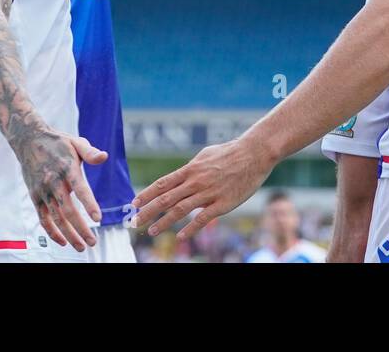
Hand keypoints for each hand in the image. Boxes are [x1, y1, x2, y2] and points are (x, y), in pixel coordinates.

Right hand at [12, 129, 107, 250]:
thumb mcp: (76, 142)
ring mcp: (43, 191)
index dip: (89, 204)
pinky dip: (52, 232)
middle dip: (81, 228)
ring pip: (56, 218)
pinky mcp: (35, 197)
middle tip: (93, 242)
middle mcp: (54, 181)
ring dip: (69, 234)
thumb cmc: (58, 143)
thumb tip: (104, 157)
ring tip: (82, 246)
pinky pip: (43, 218)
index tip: (97, 219)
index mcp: (68, 168)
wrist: (29, 141)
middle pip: (67, 210)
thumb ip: (90, 152)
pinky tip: (63, 241)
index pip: (80, 189)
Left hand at [132, 137, 272, 239]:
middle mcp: (196, 181)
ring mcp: (209, 193)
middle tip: (134, 222)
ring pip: (180, 210)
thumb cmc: (230, 152)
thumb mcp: (205, 155)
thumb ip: (192, 168)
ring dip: (164, 222)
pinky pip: (203, 218)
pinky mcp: (223, 203)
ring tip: (151, 231)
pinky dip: (190, 228)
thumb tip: (180, 176)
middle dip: (148, 211)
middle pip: (166, 199)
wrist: (254, 153)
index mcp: (191, 169)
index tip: (134, 203)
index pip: (163, 184)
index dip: (146, 194)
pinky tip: (181, 236)